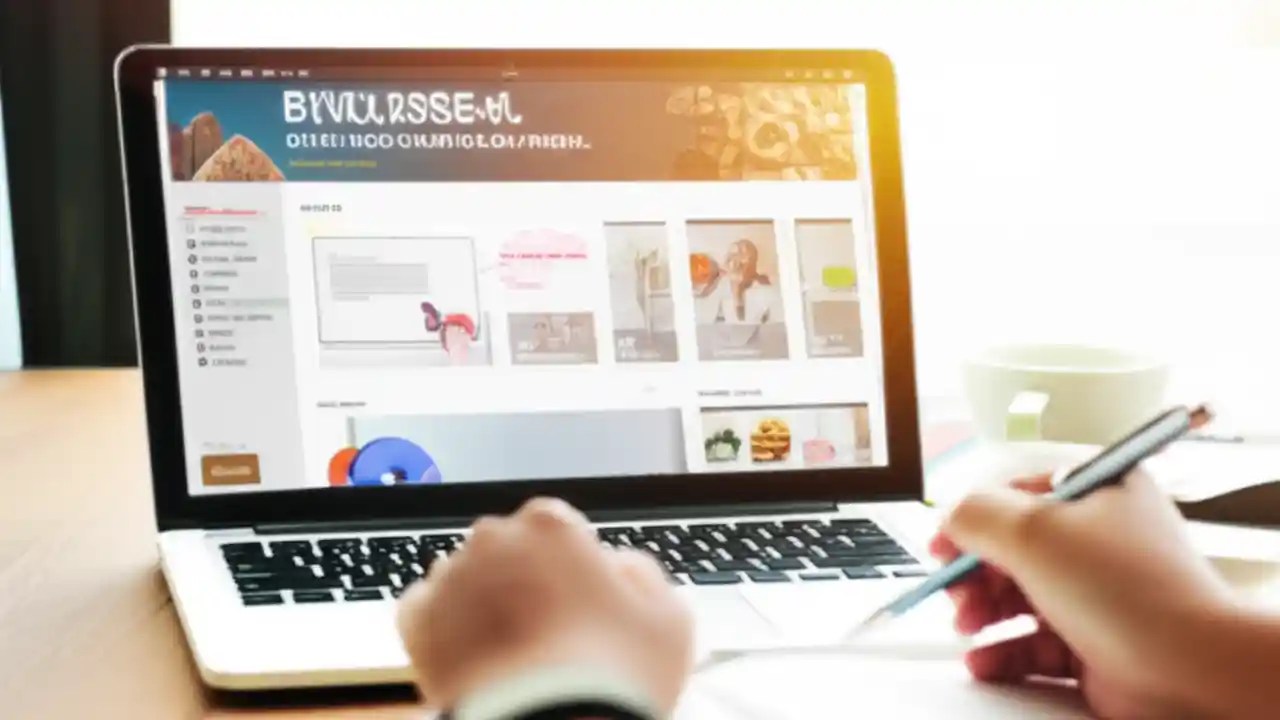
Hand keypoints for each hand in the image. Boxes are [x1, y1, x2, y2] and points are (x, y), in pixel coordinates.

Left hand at [397, 498, 693, 713]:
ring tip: (513, 652)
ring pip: (468, 578)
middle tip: (550, 631)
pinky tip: (477, 654)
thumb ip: (641, 574)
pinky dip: (447, 627)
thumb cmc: (612, 676)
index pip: (557, 526)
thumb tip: (619, 567)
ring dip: (485, 602)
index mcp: (551, 525)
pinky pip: (429, 611)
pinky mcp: (418, 622)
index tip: (581, 596)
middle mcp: (494, 540)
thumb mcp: (667, 618)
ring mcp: (451, 579)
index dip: (572, 563)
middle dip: (525, 579)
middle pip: (509, 549)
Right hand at [932, 471, 1233, 717]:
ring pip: (1019, 598)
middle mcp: (1102, 539)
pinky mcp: (1098, 645)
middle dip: (973, 573)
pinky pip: (1035, 644)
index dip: (972, 519)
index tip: (940, 544)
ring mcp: (1101, 594)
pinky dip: (1003, 652)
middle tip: (955, 591)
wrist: (1194, 671)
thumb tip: (950, 518)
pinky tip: (985, 659)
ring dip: (981, 613)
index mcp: (1099, 490)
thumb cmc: (1133, 591)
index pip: (1017, 493)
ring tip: (968, 626)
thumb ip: (975, 514)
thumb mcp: (1033, 530)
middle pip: (1012, 549)